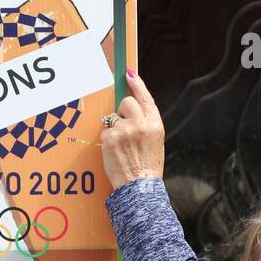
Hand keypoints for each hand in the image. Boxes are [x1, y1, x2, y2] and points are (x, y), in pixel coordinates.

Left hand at [100, 69, 164, 189]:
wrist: (139, 186)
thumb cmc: (148, 165)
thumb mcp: (156, 140)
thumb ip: (146, 122)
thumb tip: (134, 108)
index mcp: (155, 124)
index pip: (145, 98)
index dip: (137, 83)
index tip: (129, 73)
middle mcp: (141, 124)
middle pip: (126, 102)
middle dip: (122, 111)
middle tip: (125, 128)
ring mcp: (124, 130)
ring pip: (113, 118)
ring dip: (114, 128)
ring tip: (122, 146)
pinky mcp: (110, 138)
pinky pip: (105, 131)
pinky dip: (107, 140)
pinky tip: (115, 152)